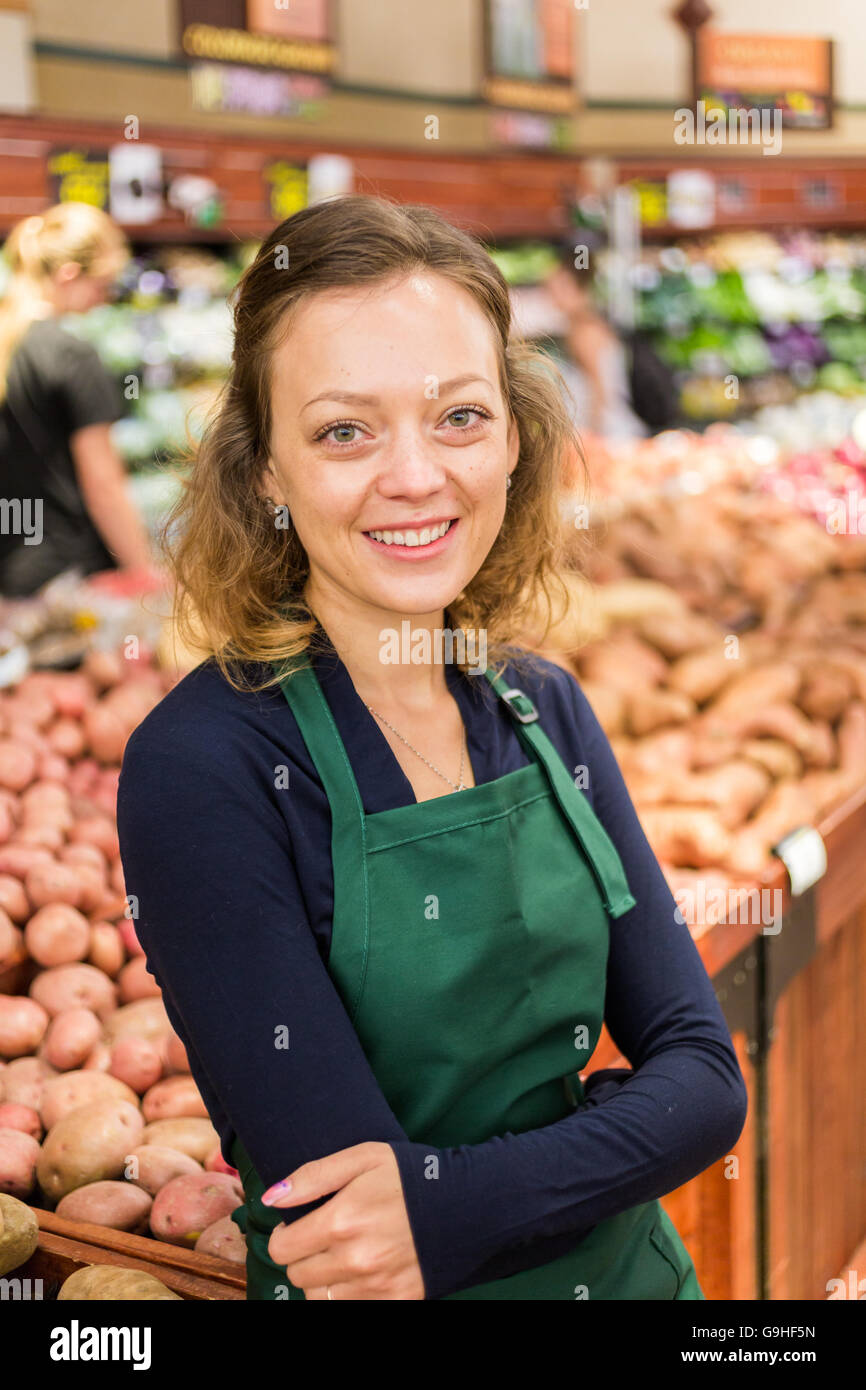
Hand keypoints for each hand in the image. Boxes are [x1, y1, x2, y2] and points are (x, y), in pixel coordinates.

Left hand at [263, 1141, 425, 1299]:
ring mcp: (376, 1287)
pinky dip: (349, 1294)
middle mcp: (354, 1260)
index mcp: (342, 1221)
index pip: (282, 1247)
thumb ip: (313, 1176)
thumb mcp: (363, 1157)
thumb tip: (272, 1198)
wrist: (467, 1204)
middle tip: (327, 1236)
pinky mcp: (395, 1302)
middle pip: (297, 1275)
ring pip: (319, 1298)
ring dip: (324, 1278)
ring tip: (344, 1254)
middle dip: (304, 1255)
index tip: (301, 1224)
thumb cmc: (411, 1175)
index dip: (286, 1234)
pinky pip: (351, 1309)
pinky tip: (363, 1272)